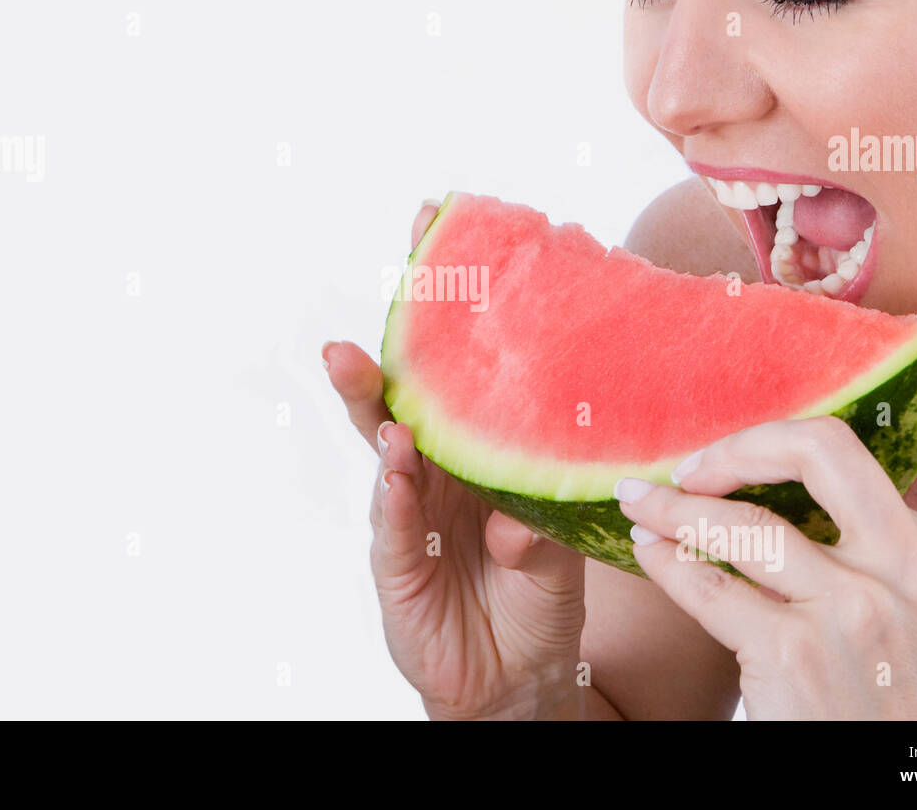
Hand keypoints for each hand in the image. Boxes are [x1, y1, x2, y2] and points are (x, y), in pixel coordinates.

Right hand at [325, 202, 590, 719]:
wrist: (517, 679)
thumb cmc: (539, 601)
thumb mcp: (558, 556)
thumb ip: (541, 527)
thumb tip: (520, 517)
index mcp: (478, 454)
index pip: (460, 378)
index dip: (444, 314)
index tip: (435, 236)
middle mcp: (438, 473)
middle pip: (405, 398)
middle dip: (386, 346)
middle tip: (384, 281)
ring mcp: (412, 514)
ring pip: (385, 451)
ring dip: (372, 407)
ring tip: (358, 367)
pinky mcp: (398, 564)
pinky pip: (395, 524)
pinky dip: (394, 495)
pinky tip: (393, 465)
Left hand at [614, 279, 916, 718]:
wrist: (890, 800)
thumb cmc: (889, 704)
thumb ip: (894, 548)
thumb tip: (811, 471)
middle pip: (832, 449)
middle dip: (752, 438)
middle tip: (703, 458)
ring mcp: (861, 614)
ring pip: (745, 519)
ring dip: (676, 506)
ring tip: (640, 501)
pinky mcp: (796, 654)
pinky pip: (707, 582)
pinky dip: (666, 561)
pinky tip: (650, 551)